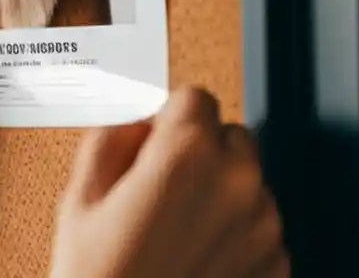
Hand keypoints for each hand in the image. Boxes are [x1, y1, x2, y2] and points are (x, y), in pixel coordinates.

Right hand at [51, 87, 288, 277]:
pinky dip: (238, 239)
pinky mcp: (278, 266)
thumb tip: (137, 124)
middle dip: (201, 155)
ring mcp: (264, 228)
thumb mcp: (80, 200)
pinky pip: (261, 231)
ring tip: (177, 237)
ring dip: (222, 197)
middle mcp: (237, 183)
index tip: (156, 144)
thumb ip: (112, 140)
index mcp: (187, 154)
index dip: (170, 121)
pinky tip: (198, 263)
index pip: (196, 97)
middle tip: (162, 194)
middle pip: (231, 137)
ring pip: (250, 185)